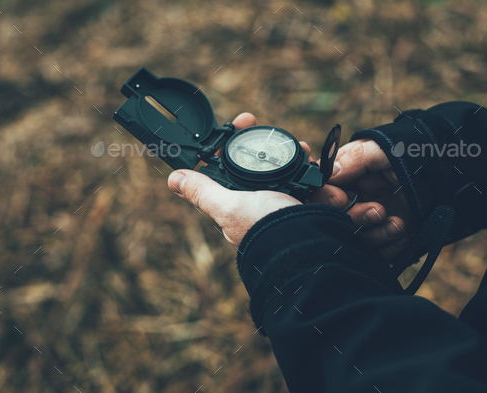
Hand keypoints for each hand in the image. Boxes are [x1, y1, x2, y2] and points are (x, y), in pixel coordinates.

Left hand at [167, 113, 312, 247]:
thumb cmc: (265, 228)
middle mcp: (260, 203)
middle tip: (272, 131)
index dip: (234, 141)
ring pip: (287, 169)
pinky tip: (312, 159)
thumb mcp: (230, 207)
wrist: (309, 243)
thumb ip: (205, 192)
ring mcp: (285, 202)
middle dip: (267, 145)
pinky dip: (312, 169)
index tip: (244, 121)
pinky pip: (309, 178)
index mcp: (238, 205)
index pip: (231, 166)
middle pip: (261, 164)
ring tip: (300, 148)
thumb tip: (174, 179)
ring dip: (293, 155)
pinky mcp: (309, 203)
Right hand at [310, 139, 412, 259]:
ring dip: (376, 234)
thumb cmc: (415, 152)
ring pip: (356, 240)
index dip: (325, 198)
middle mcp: (353, 200)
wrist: (451, 172)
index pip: (320, 192)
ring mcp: (370, 221)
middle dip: (355, 218)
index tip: (341, 198)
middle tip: (378, 211)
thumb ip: (355, 158)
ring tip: (398, 223)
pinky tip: (404, 232)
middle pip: (335, 220)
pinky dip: (390, 247)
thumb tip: (329, 173)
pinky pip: (378, 254)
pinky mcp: (387, 239)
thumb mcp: (384, 149)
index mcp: (345, 177)